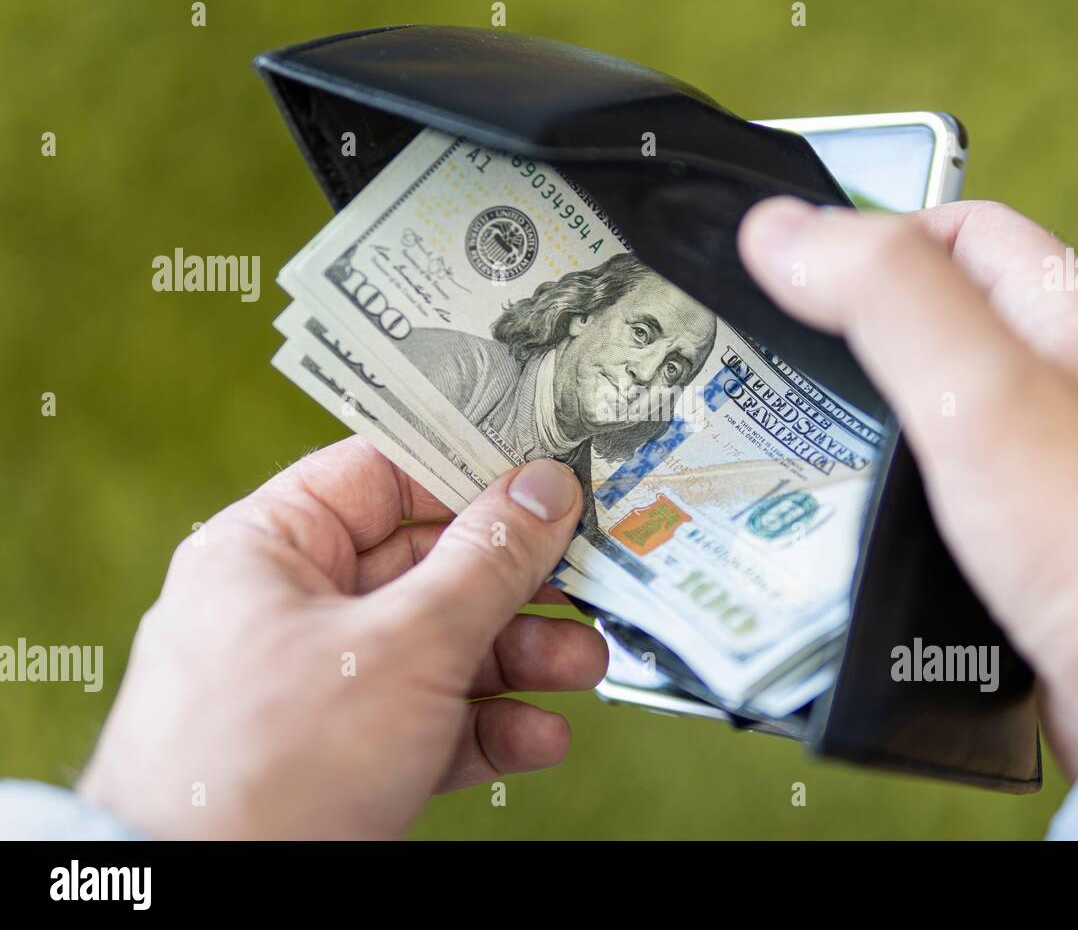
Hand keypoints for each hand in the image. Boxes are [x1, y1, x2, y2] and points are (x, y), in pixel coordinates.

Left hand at [77, 438, 605, 838]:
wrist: (211, 911)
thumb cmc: (277, 763)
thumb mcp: (406, 644)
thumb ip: (486, 562)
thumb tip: (547, 488)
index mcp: (270, 550)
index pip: (381, 475)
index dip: (469, 471)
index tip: (549, 477)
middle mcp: (291, 610)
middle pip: (427, 567)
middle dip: (516, 584)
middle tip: (585, 580)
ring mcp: (318, 688)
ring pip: (438, 648)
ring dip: (519, 658)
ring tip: (583, 666)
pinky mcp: (342, 758)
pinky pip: (428, 722)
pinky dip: (487, 727)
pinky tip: (540, 738)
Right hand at [739, 198, 1077, 775]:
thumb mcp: (985, 391)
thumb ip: (887, 296)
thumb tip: (785, 230)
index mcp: (1071, 324)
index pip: (965, 232)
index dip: (878, 234)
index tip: (800, 275)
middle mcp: (1064, 394)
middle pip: (936, 331)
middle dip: (849, 338)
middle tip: (773, 366)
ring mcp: (1045, 481)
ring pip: (927, 427)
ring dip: (855, 432)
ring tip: (787, 449)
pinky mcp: (1022, 558)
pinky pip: (932, 510)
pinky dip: (880, 511)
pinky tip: (843, 534)